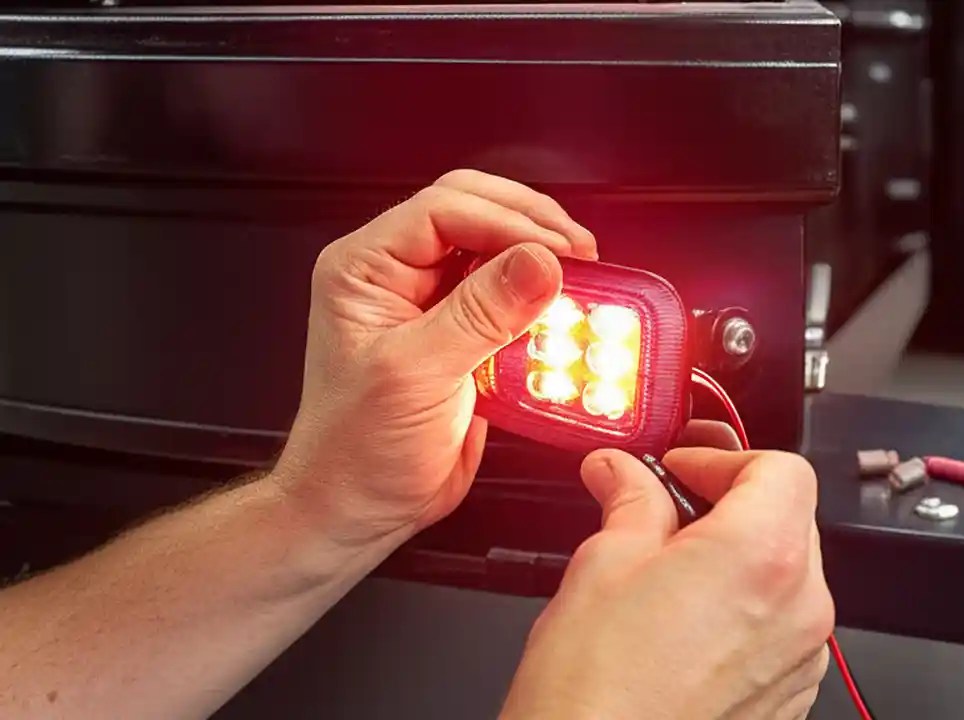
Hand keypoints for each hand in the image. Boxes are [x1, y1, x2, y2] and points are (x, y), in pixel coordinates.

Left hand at [274, 170, 596, 545]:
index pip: (443, 211)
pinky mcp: (463, 336)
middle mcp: (397, 276)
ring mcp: (432, 304)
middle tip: (578, 252)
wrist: (358, 511)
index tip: (555, 251)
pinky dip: (542, 304)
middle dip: (530, 226)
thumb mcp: (417, 375)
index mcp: (365, 269)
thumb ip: (480, 315)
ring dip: (541, 262)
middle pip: (473, 212)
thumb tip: (539, 264)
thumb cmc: (356, 452)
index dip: (506, 221)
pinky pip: (510, 300)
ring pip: (496, 252)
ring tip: (579, 279)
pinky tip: (563, 313)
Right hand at [502, 449, 833, 719]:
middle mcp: (801, 607)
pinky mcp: (789, 697)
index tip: (679, 467)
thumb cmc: (595, 693)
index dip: (723, 457)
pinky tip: (685, 623)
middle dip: (729, 502)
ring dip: (738, 557)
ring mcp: (801, 659)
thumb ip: (628, 500)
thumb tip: (622, 472)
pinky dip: (745, 609)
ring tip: (669, 572)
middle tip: (667, 507)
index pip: (780, 468)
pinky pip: (782, 628)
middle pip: (790, 517)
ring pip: (787, 574)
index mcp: (762, 555)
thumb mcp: (602, 564)